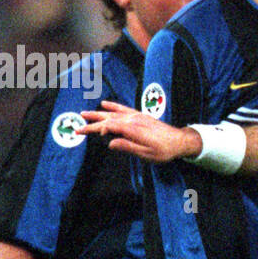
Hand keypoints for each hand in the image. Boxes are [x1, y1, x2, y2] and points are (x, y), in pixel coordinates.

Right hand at [77, 101, 201, 162]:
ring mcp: (136, 116)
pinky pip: (123, 109)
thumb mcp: (146, 154)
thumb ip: (128, 147)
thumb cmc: (164, 151)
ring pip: (113, 113)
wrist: (180, 141)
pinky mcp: (140, 116)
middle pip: (108, 118)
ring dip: (98, 113)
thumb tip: (110, 143)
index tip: (85, 132)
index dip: (96, 129)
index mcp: (133, 129)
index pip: (109, 126)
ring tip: (84, 113)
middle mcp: (133, 119)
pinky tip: (105, 104)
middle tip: (77, 125)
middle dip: (91, 122)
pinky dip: (113, 106)